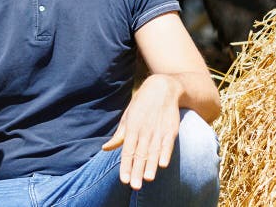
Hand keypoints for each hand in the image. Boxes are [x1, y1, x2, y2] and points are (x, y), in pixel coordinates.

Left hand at [101, 74, 180, 189]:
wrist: (162, 89)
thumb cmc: (141, 105)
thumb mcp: (127, 117)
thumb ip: (119, 135)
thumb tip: (105, 148)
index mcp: (131, 128)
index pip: (127, 151)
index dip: (125, 165)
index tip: (123, 180)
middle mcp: (144, 130)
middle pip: (140, 154)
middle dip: (137, 171)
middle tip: (135, 186)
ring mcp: (158, 130)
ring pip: (153, 151)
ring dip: (151, 166)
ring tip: (148, 179)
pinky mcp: (170, 130)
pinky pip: (168, 144)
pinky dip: (165, 154)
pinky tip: (163, 164)